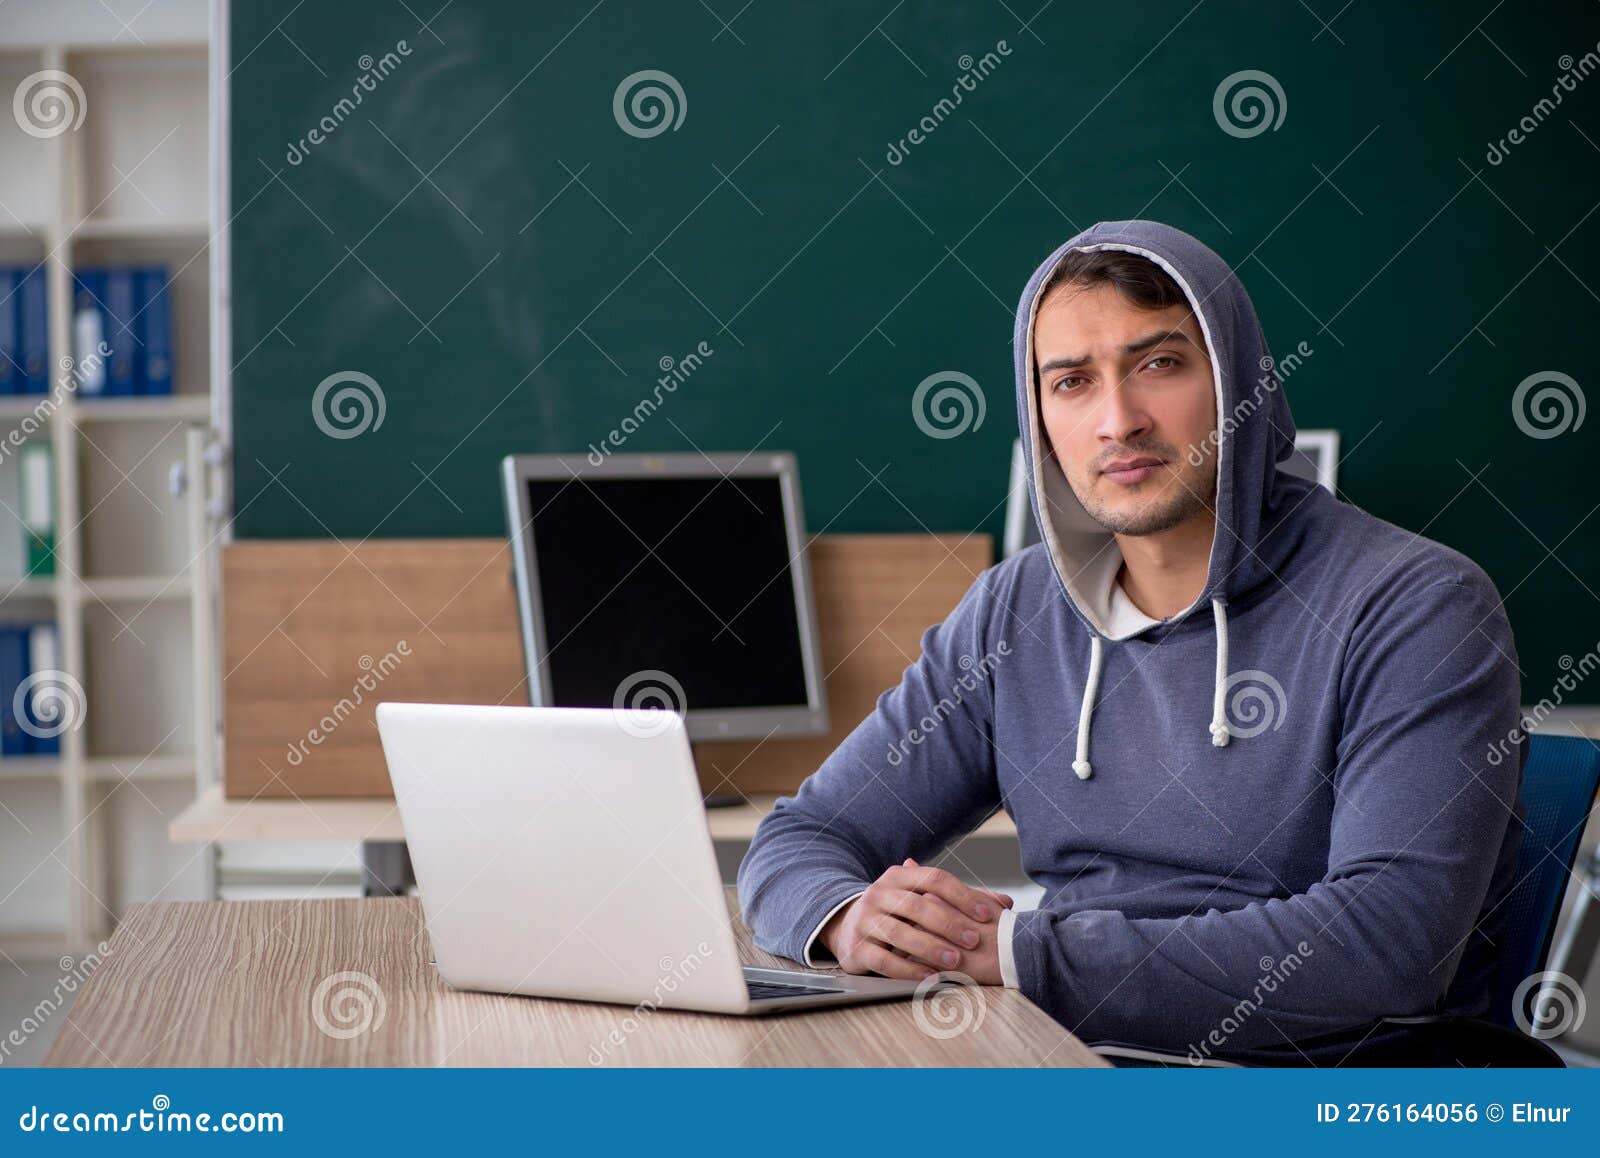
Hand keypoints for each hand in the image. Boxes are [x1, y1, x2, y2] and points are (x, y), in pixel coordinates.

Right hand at [819, 858, 1011, 983]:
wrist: (846, 925)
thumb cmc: (898, 912)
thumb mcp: (922, 898)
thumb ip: (962, 900)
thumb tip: (1005, 902)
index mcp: (899, 877)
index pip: (934, 878)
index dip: (962, 895)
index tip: (986, 914)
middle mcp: (879, 894)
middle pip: (916, 905)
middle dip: (948, 923)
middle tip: (973, 940)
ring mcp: (865, 921)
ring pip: (899, 933)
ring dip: (930, 947)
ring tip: (955, 961)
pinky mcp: (857, 949)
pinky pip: (884, 960)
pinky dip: (909, 970)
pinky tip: (931, 977)